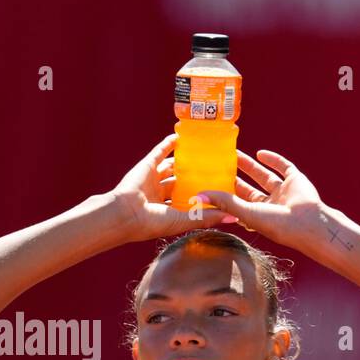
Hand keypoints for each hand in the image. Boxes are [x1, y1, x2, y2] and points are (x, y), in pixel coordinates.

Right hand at [108, 133, 232, 240]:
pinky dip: (169, 144)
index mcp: (168, 211)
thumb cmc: (153, 223)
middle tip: (212, 168)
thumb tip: (233, 218)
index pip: (188, 201)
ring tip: (199, 152)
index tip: (218, 188)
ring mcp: (153, 179)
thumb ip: (208, 217)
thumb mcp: (184, 220)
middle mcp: (160, 195)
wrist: (126, 213)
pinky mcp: (148, 165)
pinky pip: (160, 152)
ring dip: (184, 160)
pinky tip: (180, 137)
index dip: (201, 195)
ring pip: (171, 167)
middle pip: (181, 182)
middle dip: (194, 176)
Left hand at [195, 149, 336, 248]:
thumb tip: (198, 196)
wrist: (309, 222)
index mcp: (256, 217)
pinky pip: (283, 168)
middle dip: (234, 177)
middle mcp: (268, 205)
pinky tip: (260, 153)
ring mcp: (282, 192)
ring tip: (234, 154)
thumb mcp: (246, 212)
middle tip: (219, 164)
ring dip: (250, 166)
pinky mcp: (295, 180)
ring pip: (263, 176)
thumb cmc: (277, 224)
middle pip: (247, 188)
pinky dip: (272, 160)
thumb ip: (224, 202)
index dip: (223, 194)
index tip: (209, 183)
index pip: (235, 204)